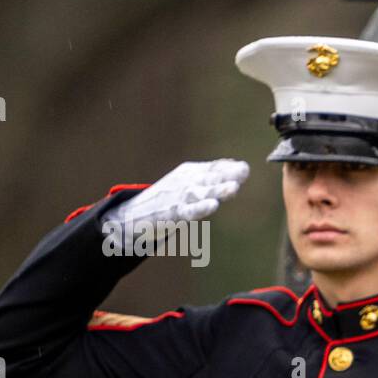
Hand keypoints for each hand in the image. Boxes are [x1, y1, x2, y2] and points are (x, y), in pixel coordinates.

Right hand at [109, 159, 249, 228]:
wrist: (133, 214)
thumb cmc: (167, 197)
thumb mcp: (187, 180)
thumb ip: (210, 173)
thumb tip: (233, 163)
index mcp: (190, 173)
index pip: (212, 168)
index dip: (228, 168)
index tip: (244, 167)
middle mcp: (186, 182)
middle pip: (209, 177)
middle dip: (227, 175)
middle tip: (244, 170)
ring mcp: (179, 197)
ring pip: (202, 193)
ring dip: (218, 190)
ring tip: (234, 188)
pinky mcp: (173, 213)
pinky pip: (190, 211)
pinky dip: (201, 208)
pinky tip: (213, 205)